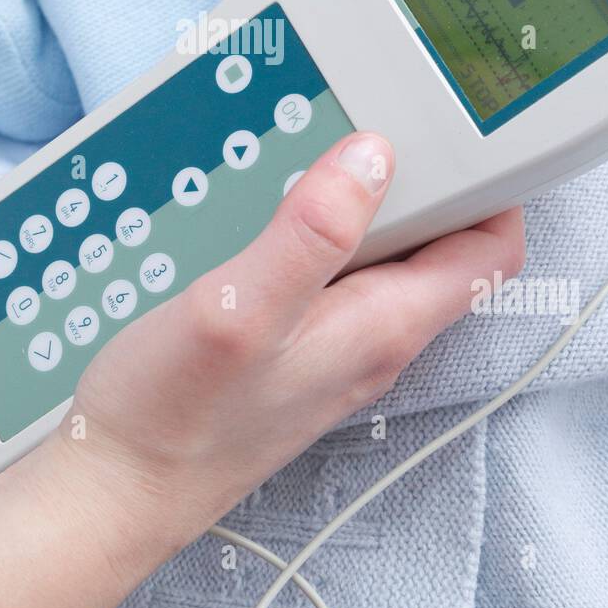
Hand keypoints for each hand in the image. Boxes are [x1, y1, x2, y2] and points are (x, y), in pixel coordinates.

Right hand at [56, 132, 524, 543]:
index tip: (455, 127)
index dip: (491, 182)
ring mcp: (336, 346)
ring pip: (383, 255)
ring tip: (312, 151)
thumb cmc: (173, 418)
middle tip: (367, 118)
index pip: (493, 248)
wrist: (114, 489)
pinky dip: (316, 231)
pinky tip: (265, 210)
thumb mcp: (240, 309)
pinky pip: (331, 274)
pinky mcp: (295, 349)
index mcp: (387, 325)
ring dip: (362, 201)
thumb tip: (373, 155)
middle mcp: (375, 338)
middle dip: (423, 177)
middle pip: (443, 243)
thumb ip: (311, 232)